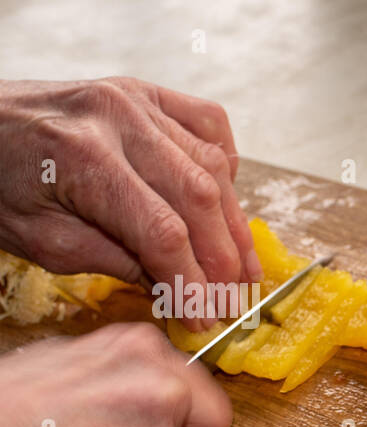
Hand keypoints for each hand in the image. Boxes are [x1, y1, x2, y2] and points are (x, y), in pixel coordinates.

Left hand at [0, 76, 260, 330]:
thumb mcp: (45, 241)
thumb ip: (117, 261)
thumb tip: (178, 289)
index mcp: (82, 157)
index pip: (163, 233)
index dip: (191, 282)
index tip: (205, 317)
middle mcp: (117, 119)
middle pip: (198, 200)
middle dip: (223, 259)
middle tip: (235, 299)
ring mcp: (136, 99)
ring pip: (213, 168)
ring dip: (234, 223)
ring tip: (243, 266)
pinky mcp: (144, 92)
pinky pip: (209, 123)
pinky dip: (227, 163)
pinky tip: (224, 200)